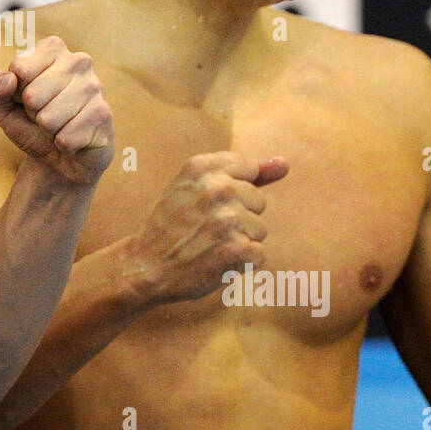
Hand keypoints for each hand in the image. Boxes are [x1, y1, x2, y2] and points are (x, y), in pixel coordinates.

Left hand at [0, 35, 113, 185]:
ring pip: (49, 118)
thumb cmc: (30, 124)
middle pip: (32, 94)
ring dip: (48, 130)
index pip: (18, 69)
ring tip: (60, 126)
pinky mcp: (103, 114)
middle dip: (33, 113)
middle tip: (45, 115)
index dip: (16, 92)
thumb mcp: (2, 105)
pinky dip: (62, 144)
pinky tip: (74, 138)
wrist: (59, 158)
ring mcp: (95, 86)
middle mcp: (78, 61)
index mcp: (52, 49)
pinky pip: (65, 137)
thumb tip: (9, 79)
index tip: (28, 98)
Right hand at [124, 152, 288, 305]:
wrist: (146, 266)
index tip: (208, 203)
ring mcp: (229, 220)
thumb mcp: (195, 185)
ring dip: (240, 241)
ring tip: (208, 244)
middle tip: (204, 227)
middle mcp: (217, 188)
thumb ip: (244, 172)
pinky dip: (240, 263)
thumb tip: (285, 163)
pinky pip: (259, 254)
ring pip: (260, 229)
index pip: (248, 168)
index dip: (232, 191)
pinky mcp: (238, 250)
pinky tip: (215, 261)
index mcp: (203, 167)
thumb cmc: (173, 224)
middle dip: (239, 216)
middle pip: (258, 201)